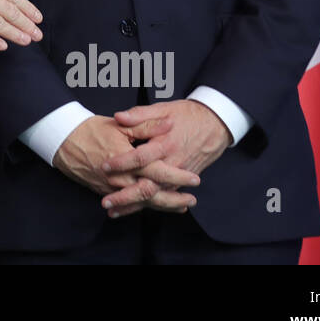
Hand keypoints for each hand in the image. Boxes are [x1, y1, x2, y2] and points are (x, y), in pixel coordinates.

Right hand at [54, 115, 197, 200]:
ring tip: (180, 206)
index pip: (157, 170)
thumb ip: (146, 125)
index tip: (194, 179)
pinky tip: (155, 206)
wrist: (63, 141)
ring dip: (162, 205)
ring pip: (141, 202)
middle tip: (191, 200)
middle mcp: (120, 177)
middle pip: (152, 193)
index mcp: (127, 158)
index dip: (177, 176)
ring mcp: (111, 187)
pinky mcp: (104, 191)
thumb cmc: (92, 129)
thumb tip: (169, 124)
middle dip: (174, 199)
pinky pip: (127, 203)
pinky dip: (143, 206)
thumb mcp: (120, 124)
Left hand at [99, 99, 229, 216]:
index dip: (121, 162)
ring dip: (135, 206)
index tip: (104, 166)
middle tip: (106, 202)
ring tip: (114, 211)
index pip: (140, 157)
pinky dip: (149, 206)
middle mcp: (173, 163)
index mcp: (165, 144)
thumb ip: (140, 115)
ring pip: (156, 196)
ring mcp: (179, 175)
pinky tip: (133, 210)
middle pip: (148, 186)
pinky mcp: (183, 181)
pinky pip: (165, 197)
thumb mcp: (163, 109)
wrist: (215, 124)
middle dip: (126, 196)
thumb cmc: (187, 115)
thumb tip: (118, 116)